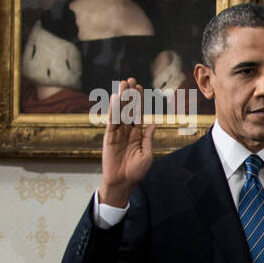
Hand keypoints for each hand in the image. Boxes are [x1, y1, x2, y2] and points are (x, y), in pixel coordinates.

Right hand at [99, 77, 154, 207]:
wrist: (123, 182)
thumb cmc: (137, 171)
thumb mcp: (146, 153)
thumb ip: (148, 137)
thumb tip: (154, 122)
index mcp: (137, 134)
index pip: (138, 114)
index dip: (139, 101)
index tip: (140, 88)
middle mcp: (127, 131)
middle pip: (128, 109)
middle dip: (130, 95)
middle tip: (131, 80)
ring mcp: (117, 133)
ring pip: (120, 112)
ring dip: (122, 98)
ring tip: (123, 84)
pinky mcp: (109, 138)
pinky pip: (112, 122)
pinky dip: (113, 111)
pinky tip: (116, 99)